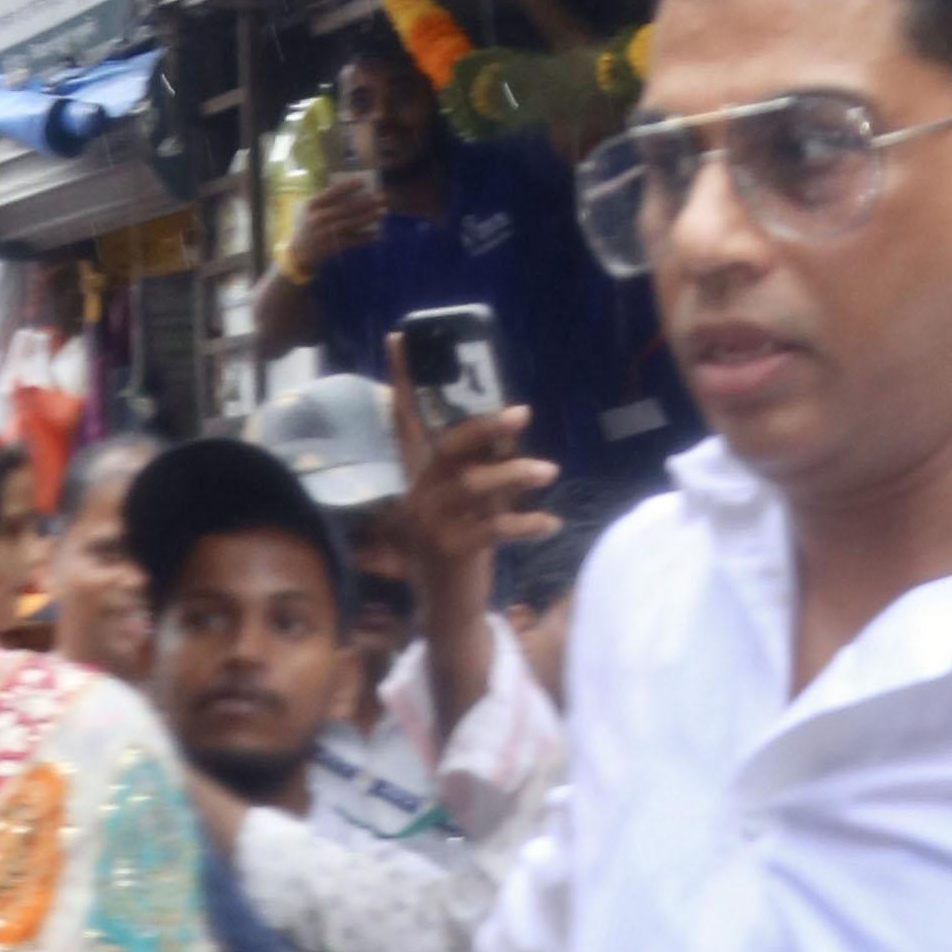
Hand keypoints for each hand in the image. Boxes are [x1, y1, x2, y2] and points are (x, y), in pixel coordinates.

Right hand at [287, 170, 387, 272]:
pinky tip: (377, 234)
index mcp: (312, 205)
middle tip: (380, 197)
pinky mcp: (331, 247)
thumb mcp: (310, 211)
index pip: (333, 192)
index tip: (364, 181)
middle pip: (346, 208)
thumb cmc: (307, 227)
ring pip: (352, 223)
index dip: (349, 186)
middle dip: (366, 202)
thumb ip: (326, 201)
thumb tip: (353, 191)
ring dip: (369, 217)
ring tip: (382, 211)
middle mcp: (318, 218)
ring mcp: (325, 233)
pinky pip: (352, 240)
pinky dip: (365, 237)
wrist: (297, 255)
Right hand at [387, 351, 559, 715]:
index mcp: (420, 480)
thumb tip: (510, 430)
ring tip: (549, 472)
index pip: (406, 423)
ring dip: (516, 476)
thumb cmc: (463, 551)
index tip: (399, 338)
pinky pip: (494, 528)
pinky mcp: (451, 552)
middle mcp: (418, 497)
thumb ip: (480, 469)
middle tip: (523, 413)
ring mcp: (431, 526)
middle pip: (447, 448)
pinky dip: (526, 523)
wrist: (449, 614)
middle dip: (485, 427)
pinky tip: (552, 523)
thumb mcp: (469, 505)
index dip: (404, 382)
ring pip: (474, 486)